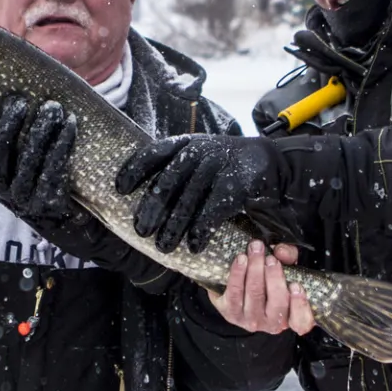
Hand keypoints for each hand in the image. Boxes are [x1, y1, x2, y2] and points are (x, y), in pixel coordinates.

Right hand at [0, 92, 75, 221]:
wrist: (59, 225)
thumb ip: (4, 151)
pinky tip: (70, 124)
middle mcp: (2, 189)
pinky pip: (55, 167)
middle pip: (1, 152)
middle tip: (20, 100)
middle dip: (10, 123)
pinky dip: (63, 142)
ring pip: (29, 158)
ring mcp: (24, 196)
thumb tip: (4, 105)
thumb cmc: (34, 188)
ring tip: (51, 107)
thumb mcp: (12, 174)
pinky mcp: (47, 199)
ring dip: (41, 129)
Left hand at [116, 134, 286, 252]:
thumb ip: (177, 170)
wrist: (271, 163)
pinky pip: (212, 211)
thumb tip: (143, 200)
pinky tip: (194, 245)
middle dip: (152, 209)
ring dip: (173, 227)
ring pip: (188, 201)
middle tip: (141, 231)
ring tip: (163, 247)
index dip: (135, 169)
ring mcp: (218, 165)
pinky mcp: (236, 184)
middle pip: (168, 182)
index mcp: (187, 144)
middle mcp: (200, 151)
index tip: (120, 189)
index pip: (153, 153)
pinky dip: (201, 230)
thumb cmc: (227, 167)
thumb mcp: (200, 158)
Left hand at [206, 240, 314, 334]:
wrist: (240, 290)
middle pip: (277, 302)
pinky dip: (238, 273)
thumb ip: (289, 257)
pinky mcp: (231, 313)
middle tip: (271, 259)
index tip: (296, 285)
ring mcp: (250, 319)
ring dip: (255, 269)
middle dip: (274, 277)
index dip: (300, 305)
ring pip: (255, 294)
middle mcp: (271, 323)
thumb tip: (281, 251)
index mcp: (290, 316)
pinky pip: (234, 292)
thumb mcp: (286, 267)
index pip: (302, 321)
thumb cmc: (269, 281)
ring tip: (255, 251)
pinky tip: (241, 259)